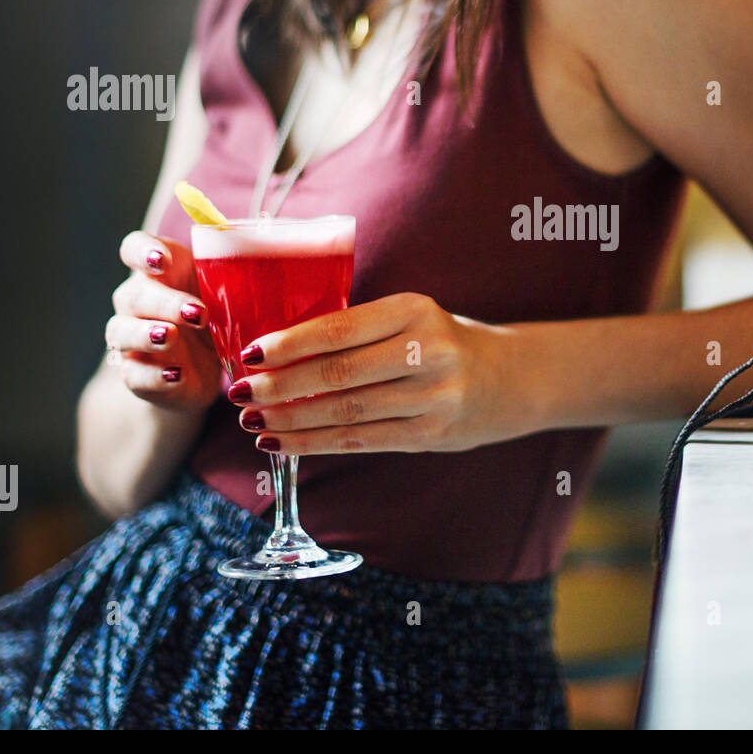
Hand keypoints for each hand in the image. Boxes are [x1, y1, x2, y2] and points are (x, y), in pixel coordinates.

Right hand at [105, 231, 222, 413]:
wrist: (197, 373)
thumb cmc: (214, 318)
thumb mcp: (228, 293)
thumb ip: (238, 274)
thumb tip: (279, 254)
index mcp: (159, 273)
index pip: (134, 249)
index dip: (142, 251)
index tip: (162, 260)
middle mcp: (136, 302)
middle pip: (134, 294)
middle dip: (165, 302)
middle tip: (198, 313)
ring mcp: (130, 340)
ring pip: (121, 331)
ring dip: (147, 335)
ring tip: (172, 337)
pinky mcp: (136, 375)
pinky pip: (133, 374)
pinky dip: (155, 376)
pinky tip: (177, 375)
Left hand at [227, 292, 518, 454]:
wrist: (513, 378)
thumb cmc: (444, 342)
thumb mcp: (411, 319)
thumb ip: (358, 330)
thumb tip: (276, 349)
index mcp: (414, 310)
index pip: (339, 329)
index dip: (289, 344)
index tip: (250, 354)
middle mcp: (427, 351)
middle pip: (338, 373)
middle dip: (280, 385)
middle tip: (239, 392)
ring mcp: (433, 397)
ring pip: (345, 411)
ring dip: (290, 419)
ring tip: (252, 420)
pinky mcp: (432, 434)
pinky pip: (361, 440)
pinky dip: (314, 444)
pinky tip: (282, 443)